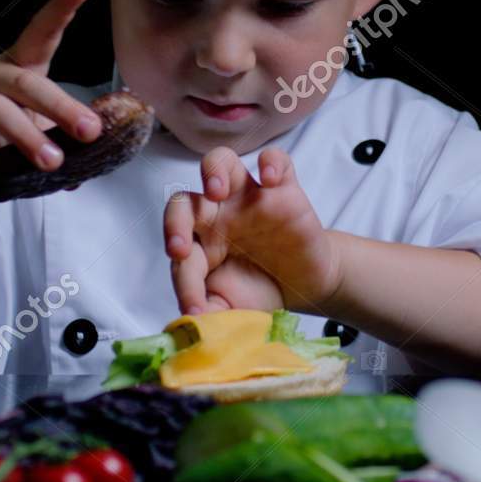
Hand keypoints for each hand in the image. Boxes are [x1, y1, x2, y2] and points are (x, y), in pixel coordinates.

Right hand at [0, 0, 102, 189]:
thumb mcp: (19, 114)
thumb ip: (52, 134)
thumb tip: (86, 168)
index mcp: (14, 67)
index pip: (40, 33)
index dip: (60, 8)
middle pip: (24, 84)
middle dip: (59, 105)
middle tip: (90, 130)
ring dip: (24, 136)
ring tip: (51, 162)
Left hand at [164, 147, 342, 315]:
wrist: (305, 284)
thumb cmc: (260, 289)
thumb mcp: (231, 307)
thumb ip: (209, 313)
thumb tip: (189, 321)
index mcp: (199, 242)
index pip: (180, 250)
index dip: (184, 279)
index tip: (195, 307)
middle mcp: (217, 215)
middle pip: (184, 200)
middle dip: (175, 221)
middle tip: (180, 247)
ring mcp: (248, 197)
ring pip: (221, 162)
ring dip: (213, 171)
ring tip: (217, 191)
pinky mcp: (282, 189)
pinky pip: (275, 160)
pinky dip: (271, 162)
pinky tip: (270, 180)